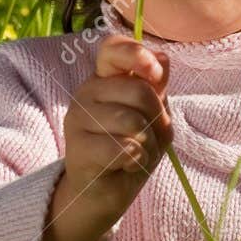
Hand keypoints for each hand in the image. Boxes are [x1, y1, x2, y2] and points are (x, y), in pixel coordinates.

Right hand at [61, 34, 172, 224]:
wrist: (104, 192)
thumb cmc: (130, 149)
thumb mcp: (153, 116)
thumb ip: (156, 88)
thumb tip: (163, 59)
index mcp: (106, 78)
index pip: (113, 48)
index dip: (136, 54)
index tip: (154, 74)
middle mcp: (88, 91)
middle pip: (139, 92)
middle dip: (157, 120)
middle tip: (148, 137)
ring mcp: (78, 118)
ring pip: (133, 123)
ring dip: (147, 144)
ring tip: (136, 153)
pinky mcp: (78, 148)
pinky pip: (124, 148)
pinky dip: (136, 160)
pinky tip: (126, 164)